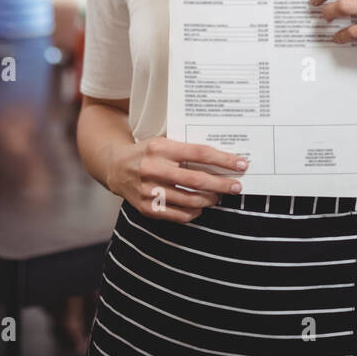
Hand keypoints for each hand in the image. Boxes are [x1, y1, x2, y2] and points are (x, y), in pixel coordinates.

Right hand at [106, 136, 247, 223]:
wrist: (115, 167)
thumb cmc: (147, 153)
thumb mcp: (163, 141)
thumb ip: (186, 147)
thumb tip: (222, 154)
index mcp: (160, 148)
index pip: (199, 153)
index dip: (223, 160)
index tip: (241, 164)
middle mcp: (153, 168)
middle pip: (196, 180)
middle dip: (221, 184)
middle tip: (236, 186)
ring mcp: (148, 190)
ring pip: (189, 200)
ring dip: (209, 200)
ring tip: (218, 196)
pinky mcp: (146, 207)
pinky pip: (178, 215)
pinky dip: (194, 212)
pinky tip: (200, 206)